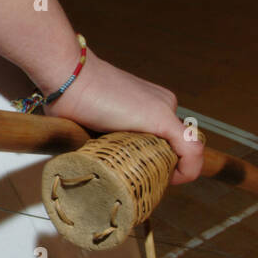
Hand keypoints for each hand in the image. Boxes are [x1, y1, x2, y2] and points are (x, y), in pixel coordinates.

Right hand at [43, 53, 201, 184]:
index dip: (154, 164)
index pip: (165, 142)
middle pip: (172, 149)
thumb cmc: (70, 100)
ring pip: (178, 151)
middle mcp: (162, 104)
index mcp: (150, 105)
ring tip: (136, 175)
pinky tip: (174, 180)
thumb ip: (104, 138)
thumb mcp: (92, 124)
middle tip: (133, 178)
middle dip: (157, 169)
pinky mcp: (161, 118)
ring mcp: (164, 110)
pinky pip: (190, 150)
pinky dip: (189, 170)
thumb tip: (96, 163)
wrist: (67, 77)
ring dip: (163, 170)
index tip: (132, 175)